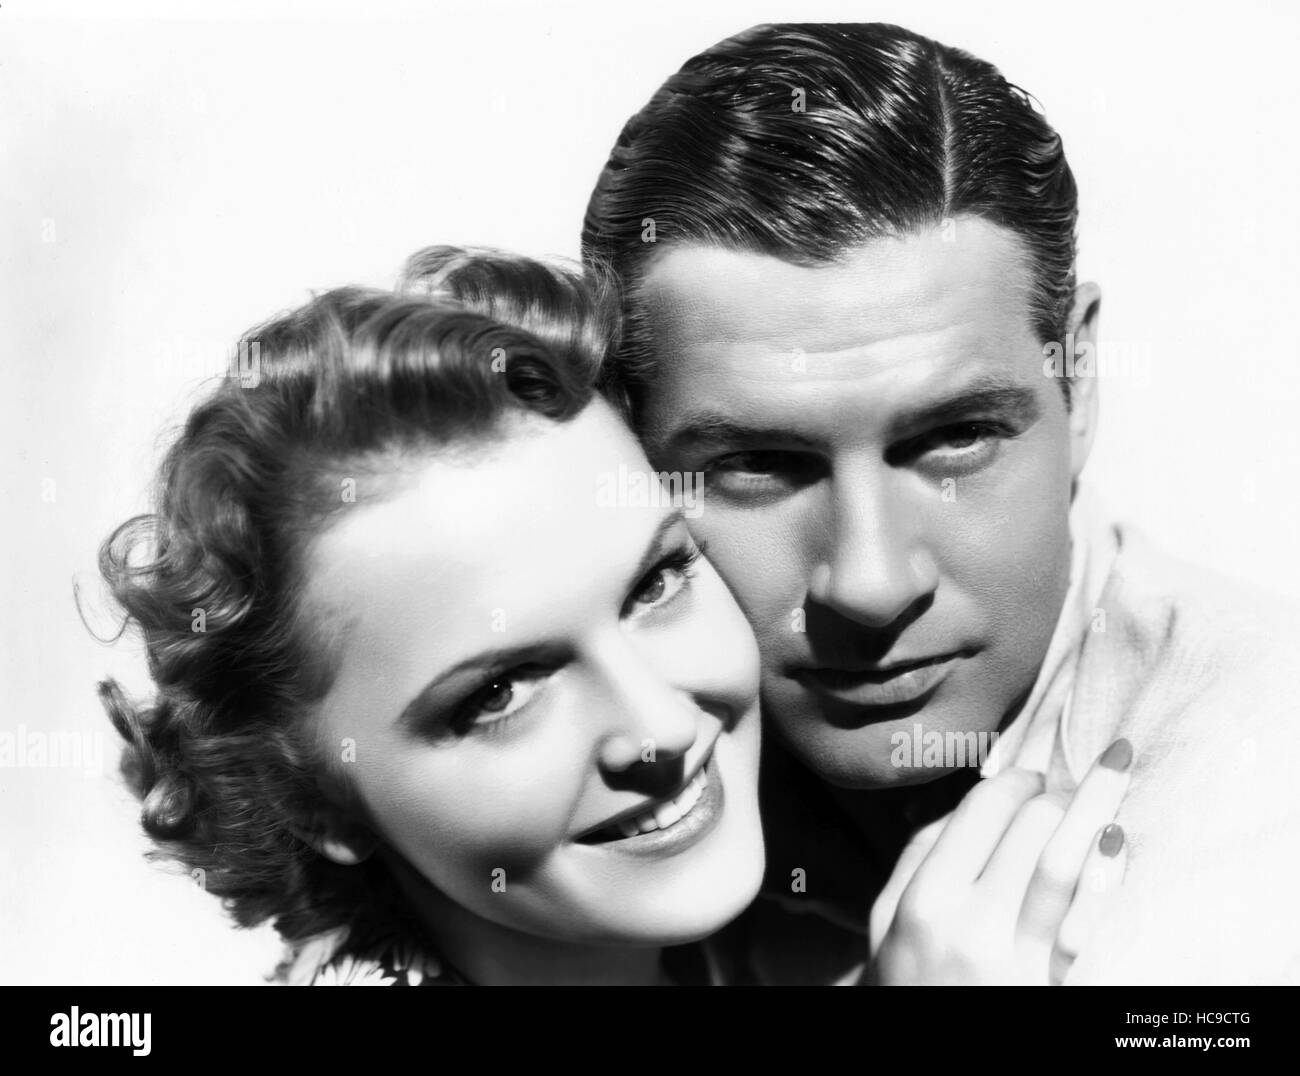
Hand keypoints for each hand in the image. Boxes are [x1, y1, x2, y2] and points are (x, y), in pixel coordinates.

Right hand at [869, 740, 1131, 984]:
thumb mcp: (885, 917)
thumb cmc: (902, 980)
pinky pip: (1087, 920)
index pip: (983, 812)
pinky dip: (1105, 874)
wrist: (923, 1059)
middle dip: (1059, 790)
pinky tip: (1116, 843)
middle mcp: (972, 925)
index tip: (1030, 772)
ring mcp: (1017, 960)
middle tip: (1069, 779)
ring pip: (1066, 865)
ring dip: (1097, 810)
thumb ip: (919, 855)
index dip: (1016, 779)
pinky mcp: (1053, 986)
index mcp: (926, 899)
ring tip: (1117, 771)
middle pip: (1031, 829)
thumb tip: (970, 802)